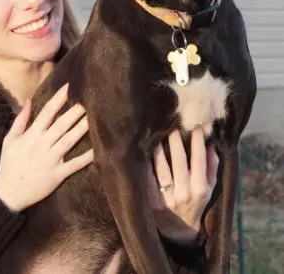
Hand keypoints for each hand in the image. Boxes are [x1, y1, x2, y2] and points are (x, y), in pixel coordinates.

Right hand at [0, 84, 93, 211]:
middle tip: (89, 97)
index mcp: (31, 135)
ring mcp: (51, 160)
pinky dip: (86, 157)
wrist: (8, 193)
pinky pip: (74, 164)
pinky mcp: (58, 175)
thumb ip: (20, 119)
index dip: (60, 98)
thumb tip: (29, 100)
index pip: (48, 112)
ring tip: (95, 116)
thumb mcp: (10, 139)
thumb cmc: (9, 164)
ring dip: (82, 128)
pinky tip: (98, 149)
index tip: (70, 86)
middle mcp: (42, 145)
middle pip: (62, 124)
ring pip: (69, 140)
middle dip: (75, 110)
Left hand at [147, 127, 218, 243]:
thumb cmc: (195, 203)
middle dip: (176, 142)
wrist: (179, 230)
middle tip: (173, 126)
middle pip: (179, 162)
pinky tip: (144, 151)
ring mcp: (168, 198)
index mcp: (200, 188)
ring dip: (159, 151)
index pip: (199, 160)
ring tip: (157, 135)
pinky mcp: (152, 201)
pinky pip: (148, 179)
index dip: (198, 142)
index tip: (196, 127)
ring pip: (162, 169)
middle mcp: (185, 193)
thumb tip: (211, 145)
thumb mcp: (209, 189)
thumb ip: (212, 167)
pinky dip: (146, 164)